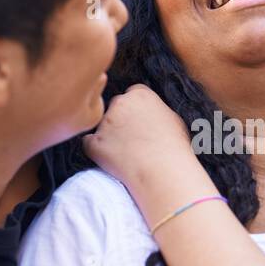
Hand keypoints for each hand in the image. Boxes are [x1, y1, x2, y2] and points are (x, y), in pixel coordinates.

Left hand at [83, 85, 199, 206]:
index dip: (136, 108)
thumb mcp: (174, 120)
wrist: (163, 172)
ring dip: (110, 136)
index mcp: (140, 95)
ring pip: (102, 126)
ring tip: (127, 154)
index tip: (140, 121)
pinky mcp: (94, 143)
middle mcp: (119, 103)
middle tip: (132, 138)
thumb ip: (157, 110)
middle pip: (115, 106)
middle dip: (120, 119)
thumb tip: (151, 112)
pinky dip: (97, 151)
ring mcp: (104, 123)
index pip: (133, 93)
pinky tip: (112, 160)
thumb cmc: (174, 149)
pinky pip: (89, 144)